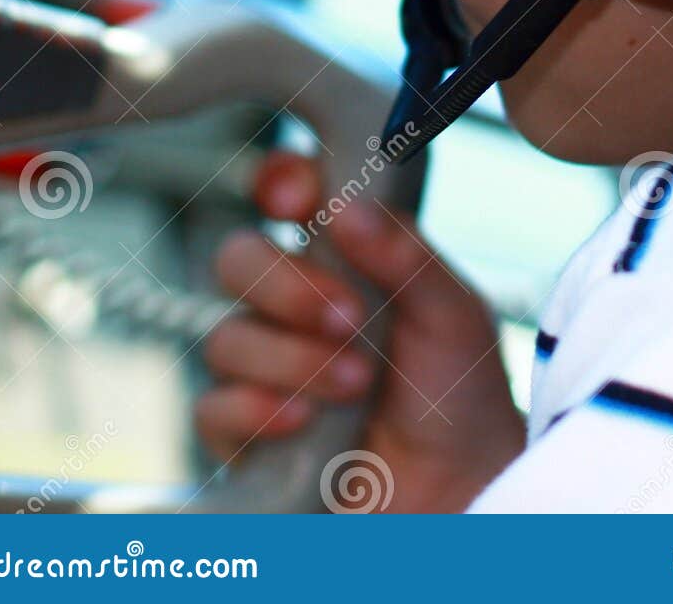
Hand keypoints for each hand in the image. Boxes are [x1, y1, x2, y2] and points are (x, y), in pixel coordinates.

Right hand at [195, 151, 524, 511]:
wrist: (459, 489)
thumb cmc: (459, 392)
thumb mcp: (452, 312)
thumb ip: (404, 254)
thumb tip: (347, 208)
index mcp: (342, 254)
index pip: (286, 194)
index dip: (279, 184)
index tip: (297, 200)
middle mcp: (293, 302)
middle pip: (238, 259)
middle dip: (287, 287)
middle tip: (350, 319)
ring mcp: (264, 364)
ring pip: (227, 336)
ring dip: (293, 359)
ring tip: (356, 384)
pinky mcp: (245, 432)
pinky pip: (213, 407)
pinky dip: (258, 410)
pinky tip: (305, 421)